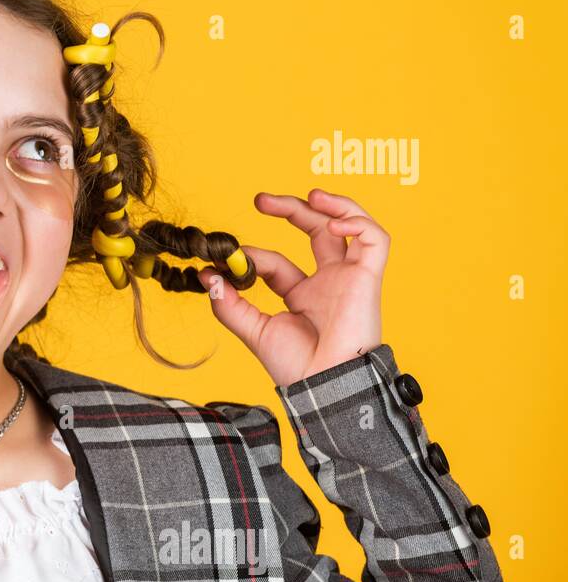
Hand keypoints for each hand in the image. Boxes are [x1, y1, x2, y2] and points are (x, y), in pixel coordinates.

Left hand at [196, 188, 386, 387]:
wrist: (323, 386)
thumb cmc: (296, 368)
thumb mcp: (254, 331)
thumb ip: (229, 304)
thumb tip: (207, 275)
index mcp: (302, 295)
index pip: (276, 262)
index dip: (253, 256)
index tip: (225, 257)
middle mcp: (328, 282)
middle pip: (316, 231)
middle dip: (291, 210)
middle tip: (260, 199)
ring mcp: (349, 278)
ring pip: (351, 227)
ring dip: (333, 205)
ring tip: (311, 194)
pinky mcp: (368, 278)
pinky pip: (375, 239)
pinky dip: (358, 222)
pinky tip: (334, 223)